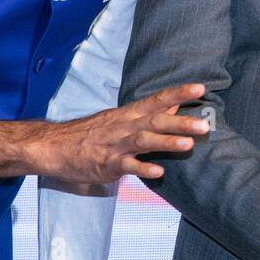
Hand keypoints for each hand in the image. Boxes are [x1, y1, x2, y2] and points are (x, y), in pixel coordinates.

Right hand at [12, 83, 210, 185]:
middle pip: (155, 121)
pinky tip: (159, 171)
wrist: (54, 146)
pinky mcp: (106, 164)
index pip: (157, 100)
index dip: (178, 94)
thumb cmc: (92, 133)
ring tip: (188, 145)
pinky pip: (126, 166)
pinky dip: (142, 168)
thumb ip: (148, 114)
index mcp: (129, 114)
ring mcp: (115, 145)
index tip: (200, 88)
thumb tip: (173, 105)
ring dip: (166, 142)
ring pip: (143, 141)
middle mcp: (124, 126)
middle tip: (205, 125)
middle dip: (180, 122)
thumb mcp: (121, 119)